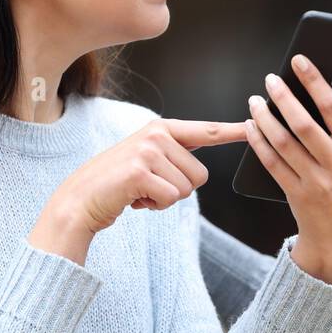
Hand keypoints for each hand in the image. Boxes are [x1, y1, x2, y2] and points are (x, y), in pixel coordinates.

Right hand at [35, 118, 246, 263]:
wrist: (79, 200)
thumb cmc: (116, 184)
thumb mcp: (146, 160)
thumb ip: (172, 157)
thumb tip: (200, 171)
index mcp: (161, 129)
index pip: (205, 130)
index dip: (232, 131)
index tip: (252, 125)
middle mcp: (156, 134)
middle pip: (200, 175)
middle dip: (177, 189)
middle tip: (148, 186)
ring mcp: (147, 151)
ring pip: (186, 189)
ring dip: (165, 199)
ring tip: (139, 191)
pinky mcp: (140, 172)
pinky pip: (170, 199)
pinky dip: (154, 207)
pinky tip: (134, 199)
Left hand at [243, 54, 331, 284]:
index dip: (315, 81)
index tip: (298, 60)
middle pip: (304, 124)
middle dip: (283, 97)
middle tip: (269, 79)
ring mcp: (317, 181)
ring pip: (283, 142)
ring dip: (264, 118)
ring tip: (255, 101)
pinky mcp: (296, 194)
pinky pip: (272, 162)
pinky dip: (258, 141)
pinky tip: (251, 126)